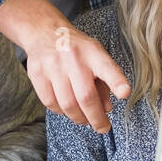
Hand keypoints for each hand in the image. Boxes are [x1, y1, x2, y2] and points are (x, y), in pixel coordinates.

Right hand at [0, 0, 129, 131]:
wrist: (44, 32)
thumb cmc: (77, 49)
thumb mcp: (96, 57)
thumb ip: (105, 82)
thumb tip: (106, 109)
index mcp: (92, 52)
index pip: (107, 68)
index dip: (117, 82)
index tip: (125, 93)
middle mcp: (72, 58)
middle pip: (86, 96)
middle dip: (96, 118)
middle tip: (102, 127)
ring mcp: (52, 66)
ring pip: (68, 105)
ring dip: (79, 118)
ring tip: (85, 119)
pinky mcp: (37, 74)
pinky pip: (51, 103)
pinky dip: (62, 112)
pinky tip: (67, 109)